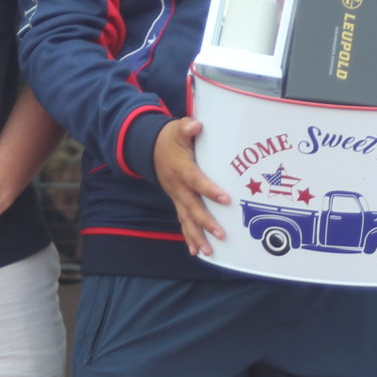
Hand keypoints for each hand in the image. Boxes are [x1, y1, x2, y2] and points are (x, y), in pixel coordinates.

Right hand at [153, 117, 229, 257]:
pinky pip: (183, 221)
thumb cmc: (170, 139)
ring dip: (197, 236)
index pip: (196, 181)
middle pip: (192, 207)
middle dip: (206, 222)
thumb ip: (187, 127)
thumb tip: (196, 125)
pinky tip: (197, 251)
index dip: (209, 190)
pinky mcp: (177, 202)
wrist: (150, 149)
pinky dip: (189, 237)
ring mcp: (176, 196)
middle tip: (221, 234)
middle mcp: (178, 186)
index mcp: (181, 169)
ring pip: (186, 219)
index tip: (225, 199)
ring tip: (208, 252)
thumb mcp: (177, 129)